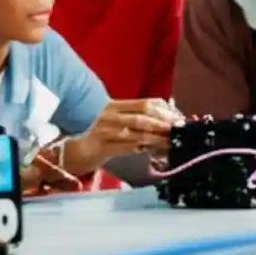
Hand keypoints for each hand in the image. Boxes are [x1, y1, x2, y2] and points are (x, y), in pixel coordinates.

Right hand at [64, 99, 181, 172]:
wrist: (77, 149)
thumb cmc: (101, 134)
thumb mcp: (117, 120)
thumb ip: (137, 117)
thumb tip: (166, 115)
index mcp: (115, 105)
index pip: (145, 103)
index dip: (164, 110)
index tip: (178, 117)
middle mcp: (110, 115)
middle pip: (142, 116)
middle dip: (163, 123)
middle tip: (178, 130)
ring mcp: (106, 131)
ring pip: (138, 133)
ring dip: (158, 138)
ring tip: (171, 142)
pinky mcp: (104, 147)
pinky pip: (129, 147)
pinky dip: (144, 149)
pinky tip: (155, 151)